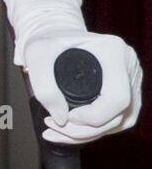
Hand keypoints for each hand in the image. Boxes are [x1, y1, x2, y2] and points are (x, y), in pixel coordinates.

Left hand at [22, 30, 142, 145]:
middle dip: (85, 130)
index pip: (117, 98)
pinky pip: (117, 120)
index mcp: (113, 51)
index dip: (94, 117)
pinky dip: (95, 131)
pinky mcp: (128, 92)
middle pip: (120, 114)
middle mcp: (128, 65)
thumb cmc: (48, 40)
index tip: (66, 116)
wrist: (56, 33)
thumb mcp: (36, 55)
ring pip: (120, 122)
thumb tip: (62, 119)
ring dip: (89, 134)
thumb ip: (44, 87)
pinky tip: (71, 131)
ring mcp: (132, 80)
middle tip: (53, 128)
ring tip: (57, 132)